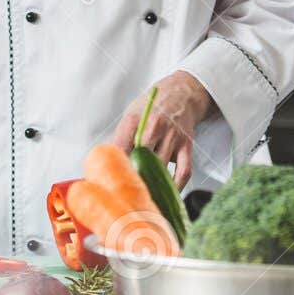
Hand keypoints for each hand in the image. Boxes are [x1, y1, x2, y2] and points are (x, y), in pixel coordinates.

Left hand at [110, 71, 212, 188]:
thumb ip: (120, 138)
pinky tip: (169, 195)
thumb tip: (106, 165)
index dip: (115, 167)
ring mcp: (172, 136)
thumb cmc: (150, 108)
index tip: (109, 182)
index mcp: (134, 119)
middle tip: (127, 196)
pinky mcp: (187, 145)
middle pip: (142, 159)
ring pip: (162, 167)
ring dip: (154, 185)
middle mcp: (154, 126)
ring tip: (146, 200)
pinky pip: (184, 171)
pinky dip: (176, 186)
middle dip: (134, 178)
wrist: (180, 94)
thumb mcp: (130, 115)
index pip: (120, 147)